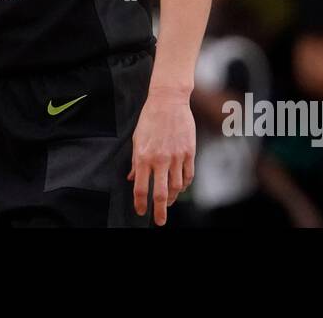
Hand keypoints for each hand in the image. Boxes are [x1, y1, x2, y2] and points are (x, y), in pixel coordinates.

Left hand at [128, 86, 195, 225]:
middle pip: (161, 194)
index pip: (141, 189)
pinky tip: (180, 188)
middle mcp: (161, 160)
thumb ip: (135, 162)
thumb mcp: (137, 140)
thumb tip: (133, 179)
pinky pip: (188, 176)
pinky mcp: (189, 152)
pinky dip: (184, 185)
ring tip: (168, 202)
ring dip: (172, 198)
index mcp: (144, 157)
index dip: (140, 204)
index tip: (140, 212)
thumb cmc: (150, 119)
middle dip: (160, 211)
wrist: (168, 101)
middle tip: (159, 221)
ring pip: (176, 187)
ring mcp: (177, 157)